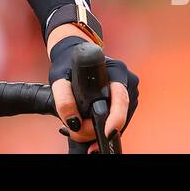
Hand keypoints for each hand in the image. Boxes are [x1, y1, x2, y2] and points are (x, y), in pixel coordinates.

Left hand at [47, 34, 138, 152]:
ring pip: (119, 122)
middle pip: (119, 116)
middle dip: (96, 130)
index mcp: (116, 70)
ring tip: (76, 129)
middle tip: (73, 133)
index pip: (121, 98)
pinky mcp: (127, 102)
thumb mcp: (59, 79)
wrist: (73, 57)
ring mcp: (130, 92)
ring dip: (98, 131)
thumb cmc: (67, 65)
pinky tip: (86, 128)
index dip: (116, 118)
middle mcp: (128, 81)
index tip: (106, 133)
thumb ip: (63, 100)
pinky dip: (102, 128)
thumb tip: (74, 124)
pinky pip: (117, 121)